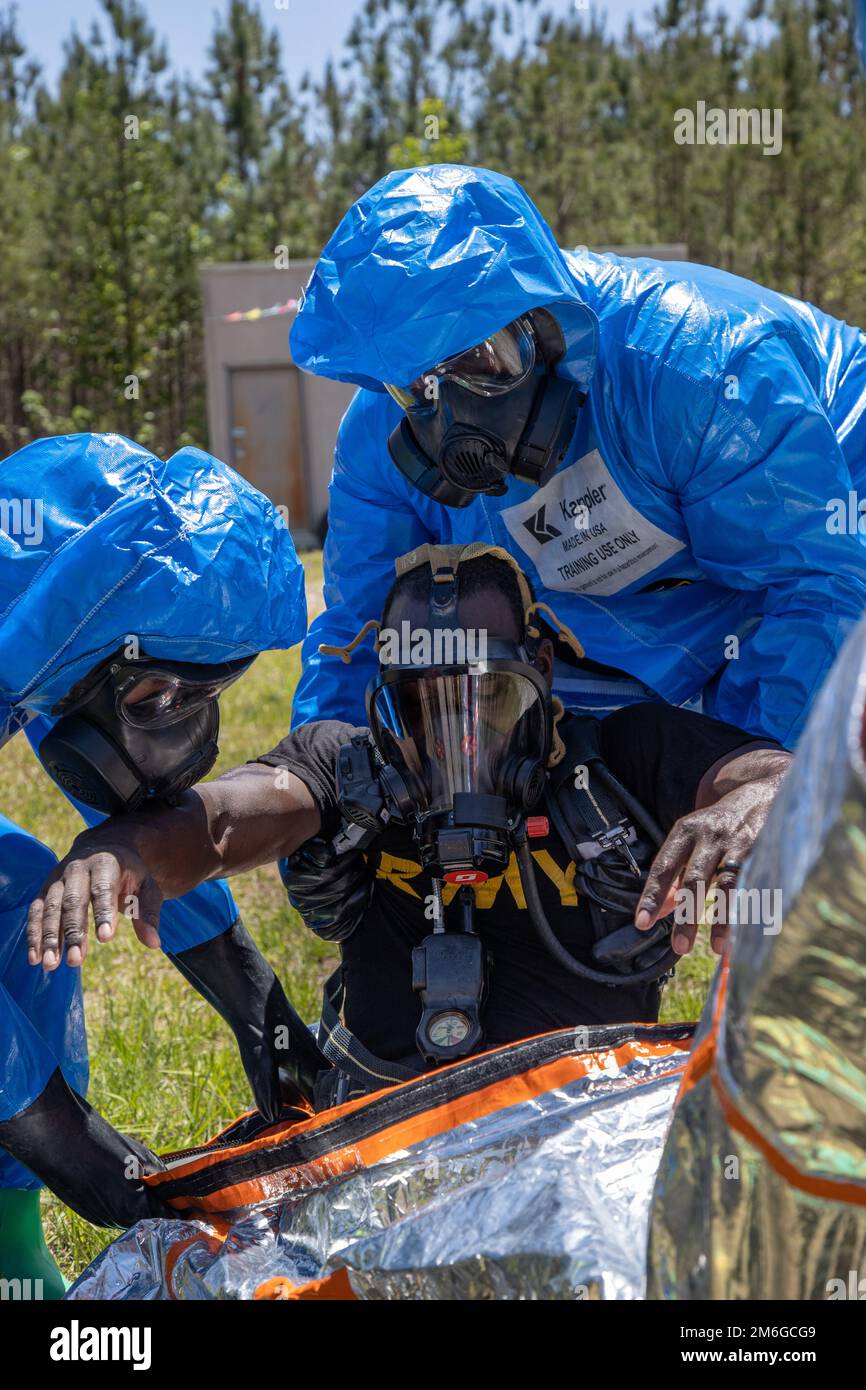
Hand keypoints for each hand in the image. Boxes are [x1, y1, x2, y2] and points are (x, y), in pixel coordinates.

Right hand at [27, 828, 163, 969]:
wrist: (103, 847)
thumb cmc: (129, 874)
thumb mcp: (146, 887)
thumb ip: (148, 913)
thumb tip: (154, 943)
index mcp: (106, 864)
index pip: (104, 889)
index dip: (104, 913)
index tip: (106, 938)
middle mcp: (78, 868)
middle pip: (73, 901)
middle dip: (73, 932)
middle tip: (76, 961)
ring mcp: (58, 878)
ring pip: (50, 907)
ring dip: (49, 938)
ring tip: (51, 965)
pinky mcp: (45, 889)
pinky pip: (35, 912)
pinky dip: (33, 935)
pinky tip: (35, 958)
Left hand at [634, 768, 784, 956]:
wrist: (764, 789)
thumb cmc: (719, 825)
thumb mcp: (690, 840)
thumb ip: (672, 875)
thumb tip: (656, 912)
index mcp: (685, 832)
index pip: (663, 868)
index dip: (652, 896)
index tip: (642, 924)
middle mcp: (710, 836)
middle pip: (694, 880)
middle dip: (686, 916)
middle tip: (678, 948)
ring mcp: (739, 843)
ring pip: (728, 884)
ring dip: (723, 919)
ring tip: (718, 948)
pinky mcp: (766, 850)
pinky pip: (756, 885)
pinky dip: (751, 909)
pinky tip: (749, 933)